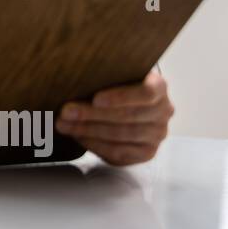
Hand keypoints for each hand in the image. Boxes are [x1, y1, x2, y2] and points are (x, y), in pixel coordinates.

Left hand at [55, 68, 172, 165]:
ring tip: (64, 124)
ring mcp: (157, 135)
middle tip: (66, 112)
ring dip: (87, 130)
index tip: (95, 99)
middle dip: (92, 115)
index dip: (120, 97)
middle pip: (127, 116)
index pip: (146, 93)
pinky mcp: (146, 153)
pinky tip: (77, 136)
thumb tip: (72, 79)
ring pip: (120, 135)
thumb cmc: (117, 85)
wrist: (128, 104)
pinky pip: (119, 152)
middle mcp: (163, 112)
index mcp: (159, 87)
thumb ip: (102, 76)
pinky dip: (94, 144)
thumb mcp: (114, 75)